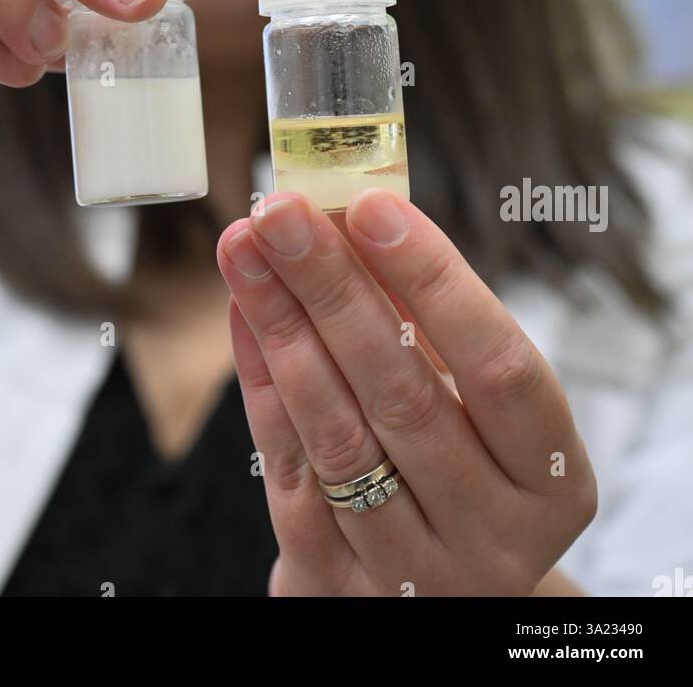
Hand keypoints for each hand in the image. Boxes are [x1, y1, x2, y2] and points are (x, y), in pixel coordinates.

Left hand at [217, 188, 597, 596]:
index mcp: (551, 479)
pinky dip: (262, 383)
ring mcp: (413, 576)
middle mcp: (493, 538)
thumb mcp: (474, 401)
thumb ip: (428, 317)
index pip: (499, 365)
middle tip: (281, 211)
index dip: (435, 280)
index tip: (370, 205)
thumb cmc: (460, 461)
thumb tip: (355, 213)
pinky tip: (244, 314)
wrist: (429, 590)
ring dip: (282, 327)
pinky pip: (288, 472)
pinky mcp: (335, 590)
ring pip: (337, 436)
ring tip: (245, 248)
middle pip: (404, 395)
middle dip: (332, 288)